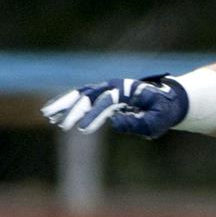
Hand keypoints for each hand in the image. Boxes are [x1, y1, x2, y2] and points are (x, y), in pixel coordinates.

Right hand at [42, 77, 187, 138]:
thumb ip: (137, 123)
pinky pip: (81, 98)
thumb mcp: (157, 122)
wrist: (168, 100)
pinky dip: (67, 105)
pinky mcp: (102, 95)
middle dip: (74, 111)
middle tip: (63, 127)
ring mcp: (107, 89)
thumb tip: (113, 122)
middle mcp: (114, 87)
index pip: (106, 103)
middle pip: (89, 96)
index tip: (81, 130)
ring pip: (80, 94)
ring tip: (47, 116)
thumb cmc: (163, 112)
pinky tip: (53, 115)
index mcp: (128, 91)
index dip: (93, 116)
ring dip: (63, 104)